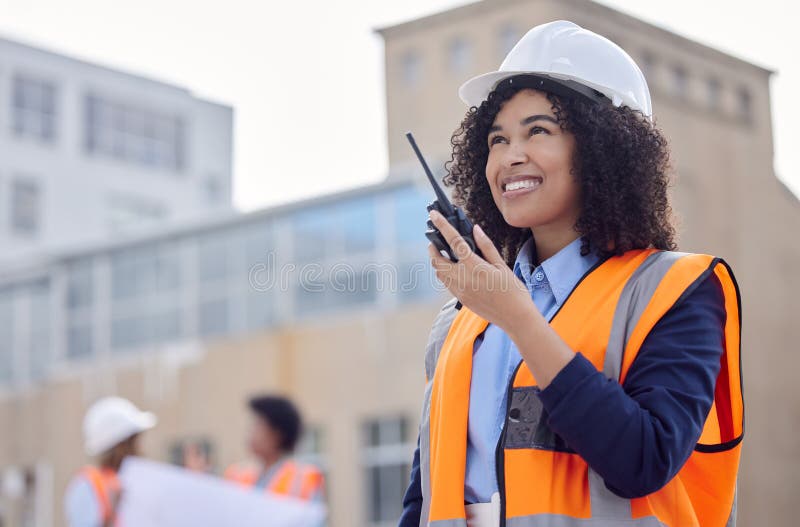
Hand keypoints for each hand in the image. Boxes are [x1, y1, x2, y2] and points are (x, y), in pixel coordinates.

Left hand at [427, 209, 535, 333]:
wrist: (515, 318)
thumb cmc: (513, 290)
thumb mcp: (502, 265)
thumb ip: (486, 246)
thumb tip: (475, 229)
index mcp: (475, 267)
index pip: (454, 241)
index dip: (442, 226)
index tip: (434, 215)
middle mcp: (463, 279)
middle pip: (437, 260)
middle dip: (433, 247)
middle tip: (435, 239)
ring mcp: (460, 291)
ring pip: (439, 273)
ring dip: (437, 261)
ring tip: (443, 253)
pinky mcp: (461, 300)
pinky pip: (446, 283)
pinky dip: (444, 273)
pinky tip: (453, 269)